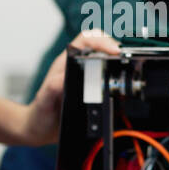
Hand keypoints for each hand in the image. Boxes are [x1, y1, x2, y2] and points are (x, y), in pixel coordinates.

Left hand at [19, 29, 120, 145]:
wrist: (41, 129)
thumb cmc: (40, 112)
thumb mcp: (44, 100)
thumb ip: (53, 87)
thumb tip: (66, 77)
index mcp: (65, 63)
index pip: (86, 39)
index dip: (102, 41)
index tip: (114, 51)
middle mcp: (77, 67)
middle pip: (100, 46)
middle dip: (115, 47)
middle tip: (126, 58)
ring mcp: (85, 78)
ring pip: (106, 60)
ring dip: (118, 60)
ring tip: (128, 67)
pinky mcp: (92, 90)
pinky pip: (108, 78)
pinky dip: (117, 77)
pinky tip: (123, 86)